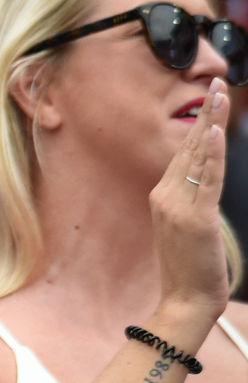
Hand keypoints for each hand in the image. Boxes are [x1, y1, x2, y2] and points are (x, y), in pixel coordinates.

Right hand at [151, 77, 231, 331]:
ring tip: (220, 94)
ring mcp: (178, 205)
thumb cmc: (190, 271)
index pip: (183, 154)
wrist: (184, 301)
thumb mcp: (185, 231)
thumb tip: (200, 187)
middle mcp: (165, 195)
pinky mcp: (196, 217)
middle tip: (217, 82)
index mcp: (162, 197)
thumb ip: (189, 204)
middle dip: (206, 113)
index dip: (198, 125)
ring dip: (210, 122)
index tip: (210, 100)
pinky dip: (210, 153)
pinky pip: (206, 178)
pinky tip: (213, 132)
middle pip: (189, 147)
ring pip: (197, 156)